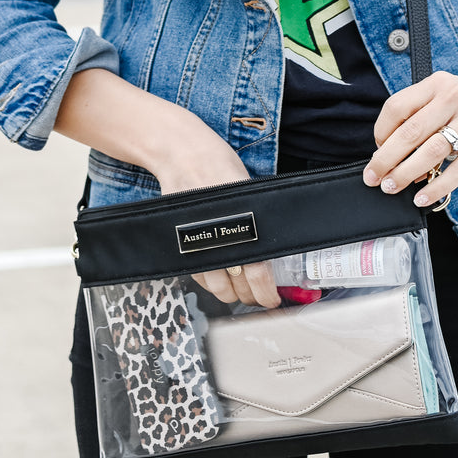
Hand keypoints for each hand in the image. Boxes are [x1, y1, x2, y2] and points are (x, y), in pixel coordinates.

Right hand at [151, 106, 280, 309]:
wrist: (183, 155)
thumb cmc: (219, 166)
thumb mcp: (249, 191)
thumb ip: (260, 221)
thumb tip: (276, 249)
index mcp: (243, 227)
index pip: (258, 273)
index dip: (266, 293)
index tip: (273, 301)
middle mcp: (219, 241)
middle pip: (237, 287)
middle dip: (251, 297)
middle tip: (260, 298)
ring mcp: (198, 245)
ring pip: (215, 287)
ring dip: (230, 294)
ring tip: (240, 292)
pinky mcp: (182, 245)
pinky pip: (197, 274)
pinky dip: (210, 281)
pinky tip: (219, 276)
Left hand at [362, 69, 457, 208]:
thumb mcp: (450, 96)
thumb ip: (424, 117)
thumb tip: (394, 155)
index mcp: (438, 84)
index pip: (397, 106)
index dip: (381, 131)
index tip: (378, 150)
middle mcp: (453, 97)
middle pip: (410, 131)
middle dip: (385, 158)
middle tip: (373, 178)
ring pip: (430, 151)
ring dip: (405, 173)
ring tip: (392, 187)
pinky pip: (457, 169)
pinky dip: (437, 186)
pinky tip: (423, 197)